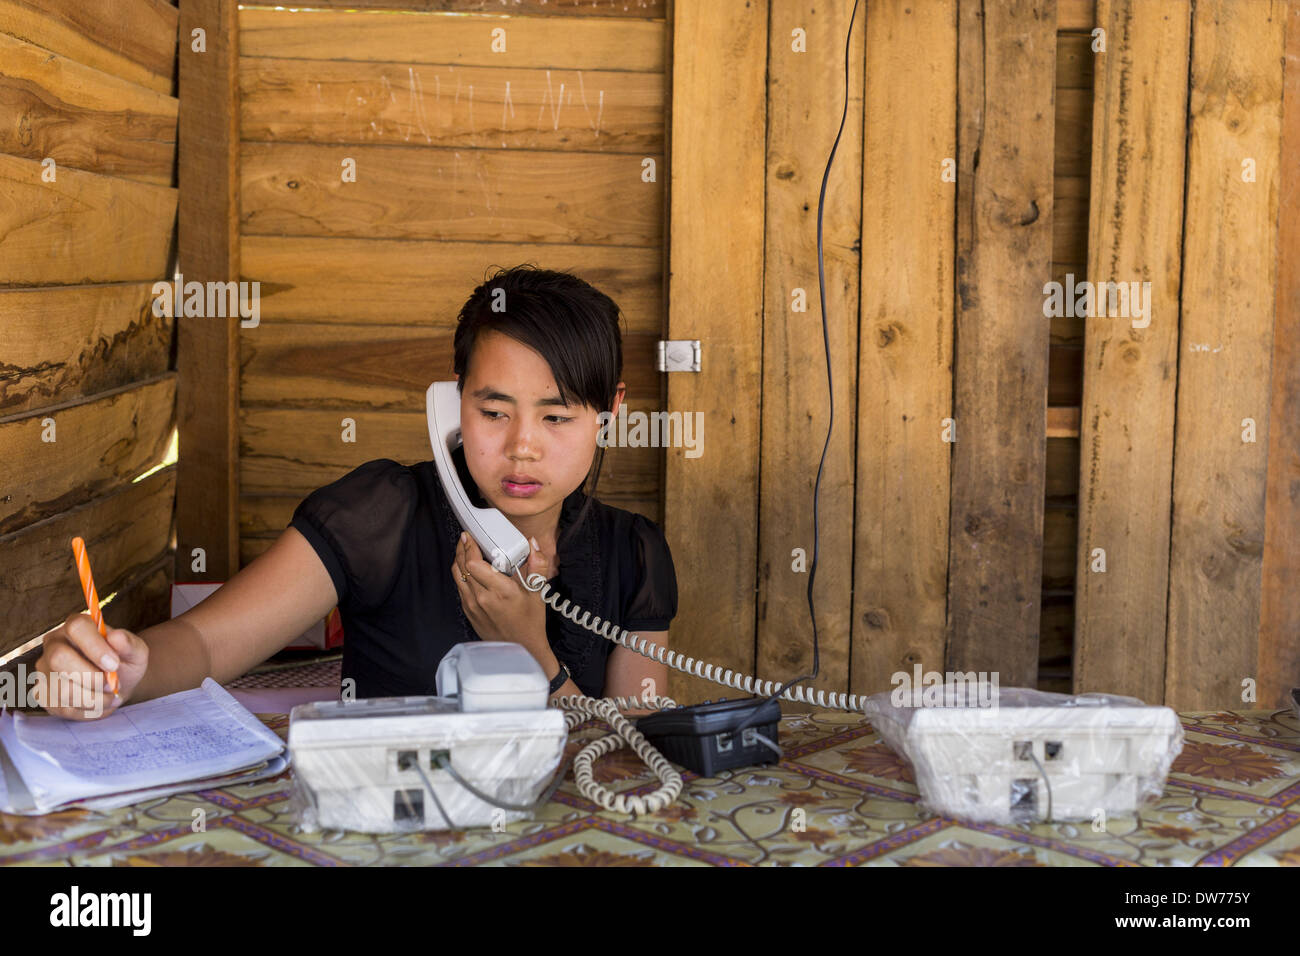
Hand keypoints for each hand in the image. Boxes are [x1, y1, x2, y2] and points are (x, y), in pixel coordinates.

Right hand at [33, 611, 148, 719]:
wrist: (117, 686)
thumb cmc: (124, 664)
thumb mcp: (136, 653)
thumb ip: (129, 644)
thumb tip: (116, 636)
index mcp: (77, 626)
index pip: (76, 627)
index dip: (95, 647)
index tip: (114, 665)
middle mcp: (54, 644)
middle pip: (58, 658)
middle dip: (90, 677)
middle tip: (112, 685)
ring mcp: (45, 669)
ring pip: (61, 688)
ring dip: (93, 699)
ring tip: (111, 696)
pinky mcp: (43, 693)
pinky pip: (62, 707)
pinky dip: (87, 710)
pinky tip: (99, 703)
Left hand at [453, 532, 549, 652]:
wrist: (522, 649)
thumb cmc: (531, 621)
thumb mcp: (538, 592)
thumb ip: (537, 565)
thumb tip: (532, 543)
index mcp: (501, 591)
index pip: (474, 564)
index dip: (469, 547)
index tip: (470, 536)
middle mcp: (483, 598)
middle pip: (462, 567)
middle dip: (462, 549)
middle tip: (466, 537)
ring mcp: (473, 606)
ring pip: (457, 576)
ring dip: (459, 560)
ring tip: (464, 548)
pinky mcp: (468, 611)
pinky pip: (460, 587)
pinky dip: (461, 574)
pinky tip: (468, 568)